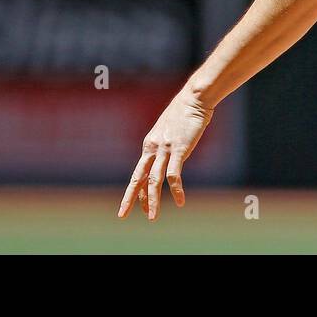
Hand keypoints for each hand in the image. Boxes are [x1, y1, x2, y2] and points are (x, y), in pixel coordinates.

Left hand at [117, 90, 214, 221]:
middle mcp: (153, 149)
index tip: (137, 207)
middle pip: (138, 178)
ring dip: (152, 201)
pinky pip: (174, 175)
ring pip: (154, 180)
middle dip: (130, 198)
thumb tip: (169, 154)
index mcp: (149, 145)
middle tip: (122, 215)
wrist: (194, 98)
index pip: (139, 174)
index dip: (137, 192)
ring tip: (152, 217)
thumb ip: (166, 144)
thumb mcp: (169, 130)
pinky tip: (180, 202)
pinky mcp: (178, 149)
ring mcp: (164, 149)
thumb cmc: (185, 113)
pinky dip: (176, 190)